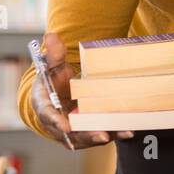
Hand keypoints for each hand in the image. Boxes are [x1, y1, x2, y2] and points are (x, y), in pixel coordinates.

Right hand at [30, 31, 134, 149]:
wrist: (56, 95)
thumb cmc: (52, 81)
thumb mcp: (51, 66)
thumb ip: (53, 54)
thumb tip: (51, 36)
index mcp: (45, 106)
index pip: (48, 115)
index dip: (56, 121)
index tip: (65, 126)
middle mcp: (58, 123)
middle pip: (72, 132)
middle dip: (87, 135)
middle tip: (102, 135)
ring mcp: (74, 130)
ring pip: (89, 136)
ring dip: (106, 135)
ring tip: (124, 132)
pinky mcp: (88, 131)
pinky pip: (100, 134)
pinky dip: (114, 133)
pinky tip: (129, 129)